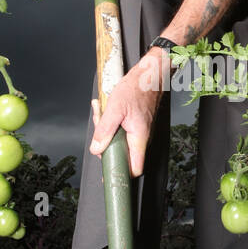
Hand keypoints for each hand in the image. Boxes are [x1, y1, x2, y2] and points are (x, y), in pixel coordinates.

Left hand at [89, 53, 166, 176]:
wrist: (150, 75)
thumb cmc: (138, 88)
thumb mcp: (115, 108)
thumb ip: (105, 130)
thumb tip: (97, 148)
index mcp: (139, 138)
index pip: (134, 169)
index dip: (121, 173)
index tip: (108, 174)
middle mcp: (141, 138)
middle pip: (121, 154)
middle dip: (104, 143)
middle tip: (98, 126)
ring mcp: (139, 132)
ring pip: (118, 140)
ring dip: (105, 129)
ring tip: (100, 110)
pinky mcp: (135, 125)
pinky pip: (120, 130)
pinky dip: (110, 121)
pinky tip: (105, 109)